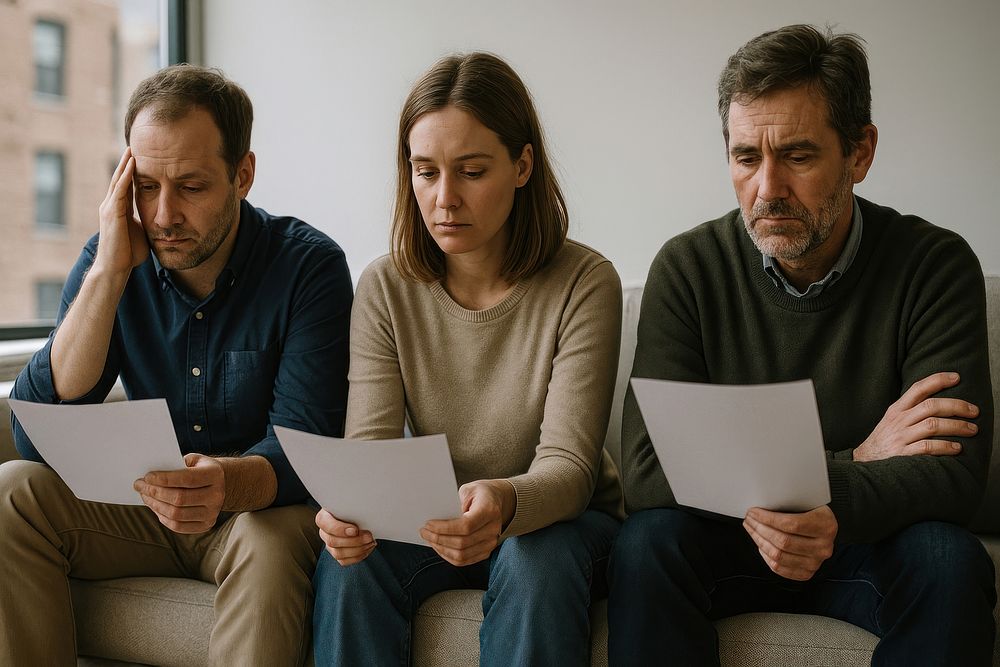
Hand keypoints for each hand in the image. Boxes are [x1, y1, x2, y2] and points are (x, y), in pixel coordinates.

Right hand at [95, 147, 147, 274]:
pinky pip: (120, 189)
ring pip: (118, 180)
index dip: (132, 172)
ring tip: (132, 149)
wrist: (115, 268)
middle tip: (133, 145)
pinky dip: (126, 175)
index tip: (140, 158)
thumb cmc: (128, 254)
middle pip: (120, 178)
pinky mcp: (112, 213)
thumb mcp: (142, 232)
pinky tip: (132, 164)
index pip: (126, 185)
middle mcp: (111, 206)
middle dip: (126, 162)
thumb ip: (146, 222)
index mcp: (118, 210)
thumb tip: (160, 219)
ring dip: (125, 164)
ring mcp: (109, 208)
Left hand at [133, 453, 225, 533]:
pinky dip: (162, 517)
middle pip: (179, 498)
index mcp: (215, 475)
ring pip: (176, 514)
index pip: (187, 479)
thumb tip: (151, 476)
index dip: (164, 479)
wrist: (221, 484)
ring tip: (145, 496)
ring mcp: (212, 513)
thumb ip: (176, 464)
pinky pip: (178, 526)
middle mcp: (216, 495)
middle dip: (155, 492)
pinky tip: (155, 507)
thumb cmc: (200, 469)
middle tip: (140, 486)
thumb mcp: (194, 461)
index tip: (147, 477)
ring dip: (155, 505)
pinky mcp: (205, 525)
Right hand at [316, 509, 375, 565]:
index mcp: (324, 516)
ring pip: (338, 554)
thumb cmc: (354, 506)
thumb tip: (365, 503)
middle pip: (332, 541)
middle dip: (354, 541)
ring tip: (371, 542)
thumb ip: (353, 504)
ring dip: (358, 549)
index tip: (355, 530)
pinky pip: (345, 561)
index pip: (324, 523)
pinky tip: (368, 548)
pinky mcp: (337, 554)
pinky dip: (358, 556)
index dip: (339, 529)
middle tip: (369, 536)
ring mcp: (329, 545)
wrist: (358, 513)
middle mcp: (324, 532)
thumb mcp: (351, 502)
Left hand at [420, 480, 514, 566]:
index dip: (444, 528)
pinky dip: (448, 555)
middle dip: (438, 539)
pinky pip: (464, 560)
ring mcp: (491, 543)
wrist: (495, 500)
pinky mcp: (486, 552)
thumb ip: (453, 503)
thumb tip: (434, 519)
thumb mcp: (467, 489)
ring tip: (430, 539)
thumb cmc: (478, 493)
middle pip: (462, 543)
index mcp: (489, 510)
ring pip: (462, 555)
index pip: (465, 526)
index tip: (428, 524)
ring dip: (441, 549)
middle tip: (424, 531)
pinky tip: (439, 546)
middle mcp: (493, 529)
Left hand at [743, 505, 836, 580]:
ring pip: (778, 556)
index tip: (753, 512)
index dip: (767, 519)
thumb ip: (789, 504)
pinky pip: (779, 568)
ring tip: (752, 530)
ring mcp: (815, 562)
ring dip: (759, 542)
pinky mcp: (806, 573)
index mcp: (825, 525)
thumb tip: (761, 505)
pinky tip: (761, 545)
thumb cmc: (812, 513)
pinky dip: (766, 556)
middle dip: (760, 529)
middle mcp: (823, 547)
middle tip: (749, 520)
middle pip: (783, 541)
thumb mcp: (808, 503)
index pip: (791, 524)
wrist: (825, 530)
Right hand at [854, 372, 979, 461]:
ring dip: (956, 426)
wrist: (863, 462)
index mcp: (896, 410)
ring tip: (972, 430)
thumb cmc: (884, 440)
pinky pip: (927, 447)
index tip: (957, 377)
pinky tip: (956, 448)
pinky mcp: (902, 454)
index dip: (937, 380)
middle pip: (931, 406)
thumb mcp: (891, 420)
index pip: (917, 388)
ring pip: (932, 425)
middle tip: (974, 411)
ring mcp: (900, 437)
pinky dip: (945, 446)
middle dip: (956, 406)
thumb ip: (910, 410)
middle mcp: (898, 420)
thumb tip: (939, 402)